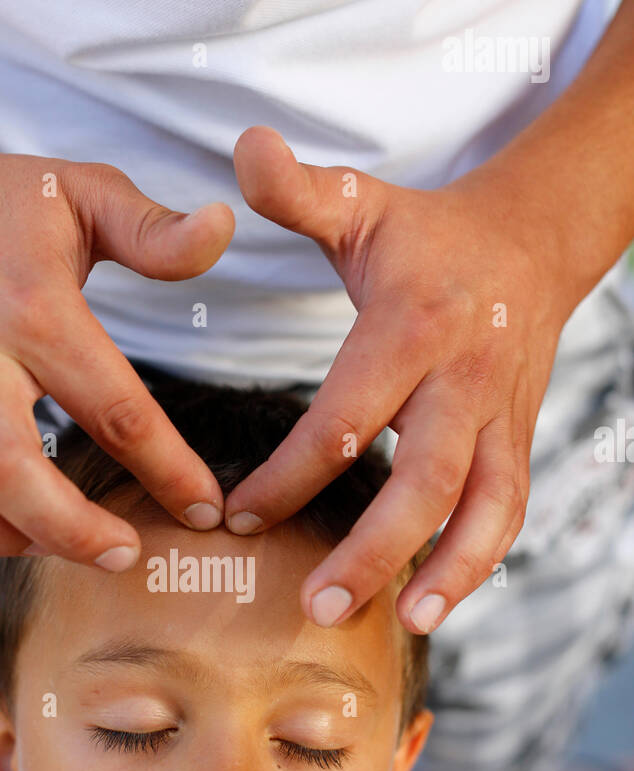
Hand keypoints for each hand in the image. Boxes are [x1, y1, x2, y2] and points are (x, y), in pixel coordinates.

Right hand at [0, 130, 233, 560]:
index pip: (113, 410)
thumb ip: (155, 229)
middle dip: (69, 531)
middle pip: (6, 470)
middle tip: (122, 555)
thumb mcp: (84, 192)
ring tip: (54, 547)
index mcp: (34, 309)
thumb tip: (226, 227)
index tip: (205, 512)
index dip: (168, 471)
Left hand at [225, 126, 572, 631]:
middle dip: (373, 547)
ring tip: (405, 623)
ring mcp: (499, 416)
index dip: (289, 474)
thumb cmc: (426, 235)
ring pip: (483, 507)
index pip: (344, 417)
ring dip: (447, 571)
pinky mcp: (517, 440)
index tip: (238, 514)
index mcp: (410, 327)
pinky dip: (480, 563)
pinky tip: (438, 604)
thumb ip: (297, 190)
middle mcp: (462, 380)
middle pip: (424, 479)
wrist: (533, 241)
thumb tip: (240, 147)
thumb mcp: (362, 203)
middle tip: (318, 603)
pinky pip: (507, 512)